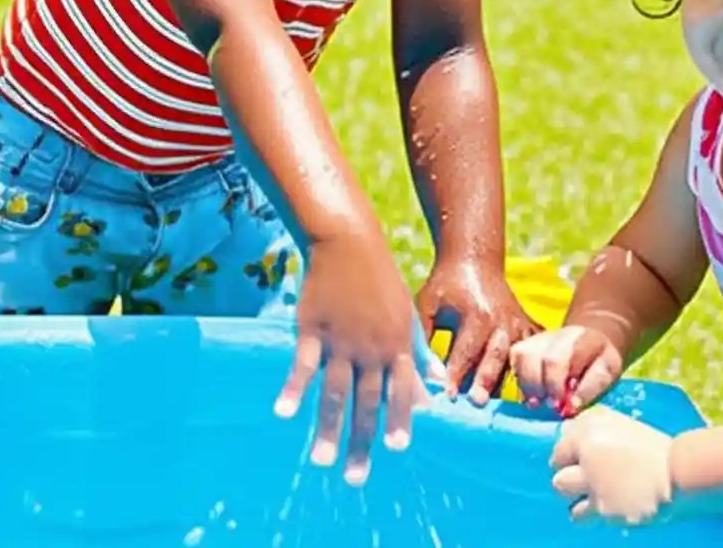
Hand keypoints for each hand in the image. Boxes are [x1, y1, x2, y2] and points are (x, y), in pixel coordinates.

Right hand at [273, 237, 427, 484]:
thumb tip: (438, 387)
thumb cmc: (382, 283)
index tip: (397, 449)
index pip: (400, 390)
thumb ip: (420, 354)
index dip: (399, 419)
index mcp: (397, 346)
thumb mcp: (408, 315)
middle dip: (362, 441)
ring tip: (321, 461)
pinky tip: (284, 414)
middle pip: (367, 402)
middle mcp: (370, 349)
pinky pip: (302, 366)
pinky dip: (293, 390)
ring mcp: (341, 341)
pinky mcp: (312, 331)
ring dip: (328, 429)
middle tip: (356, 478)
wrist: (350, 245)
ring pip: (335, 393)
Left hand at [416, 257, 538, 403]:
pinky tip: (531, 393)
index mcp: (476, 315)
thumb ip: (423, 337)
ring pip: (516, 360)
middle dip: (486, 381)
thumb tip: (422, 373)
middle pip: (495, 357)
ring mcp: (518, 325)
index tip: (448, 396)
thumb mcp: (427, 304)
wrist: (475, 259)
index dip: (456, 374)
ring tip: (502, 407)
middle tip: (477, 403)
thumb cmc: (447, 285)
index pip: (465, 351)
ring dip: (506, 384)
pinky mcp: (529, 327)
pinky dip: (532, 371)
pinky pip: (533, 353)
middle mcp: (501, 321)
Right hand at [510, 326, 622, 415]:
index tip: (561, 406)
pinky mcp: (527, 343)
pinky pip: (515, 359)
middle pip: (536, 356)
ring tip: (537, 403)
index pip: (559, 359)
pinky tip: (532, 395)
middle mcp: (557, 334)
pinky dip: (520, 380)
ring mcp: (539, 338)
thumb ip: (591, 387)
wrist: (592, 340)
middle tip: (550, 407)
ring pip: (522, 356)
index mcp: (582, 339)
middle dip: (540, 386)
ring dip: (527, 384)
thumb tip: (571, 406)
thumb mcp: (608, 372)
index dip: (556, 384)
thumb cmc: (599, 362)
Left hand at [550, 406, 674, 524]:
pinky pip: (583, 515)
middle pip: (557, 475)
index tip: (586, 464)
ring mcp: (593, 482)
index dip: (572, 459)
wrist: (679, 472)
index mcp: (590, 428)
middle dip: (572, 480)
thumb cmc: (655, 450)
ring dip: (578, 500)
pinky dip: (594, 513)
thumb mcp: (622, 428)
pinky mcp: (602, 508)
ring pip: (566, 498)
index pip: (560, 449)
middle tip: (593, 481)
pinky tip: (613, 507)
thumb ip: (594, 433)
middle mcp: (586, 452)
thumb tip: (574, 446)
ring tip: (599, 498)